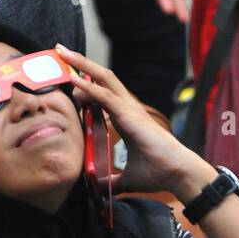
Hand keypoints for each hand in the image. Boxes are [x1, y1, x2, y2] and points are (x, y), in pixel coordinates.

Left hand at [56, 45, 208, 195]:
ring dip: (82, 65)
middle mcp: (128, 108)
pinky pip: (105, 96)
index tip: (67, 75)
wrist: (178, 174)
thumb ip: (113, 179)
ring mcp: (130, 109)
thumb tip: (100, 186)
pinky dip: (88, 86)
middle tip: (60, 51)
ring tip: (63, 53)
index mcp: (126, 118)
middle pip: (102, 77)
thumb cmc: (159, 172)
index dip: (86, 81)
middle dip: (81, 63)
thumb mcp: (128, 178)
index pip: (103, 92)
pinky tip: (73, 78)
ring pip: (103, 79)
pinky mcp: (130, 116)